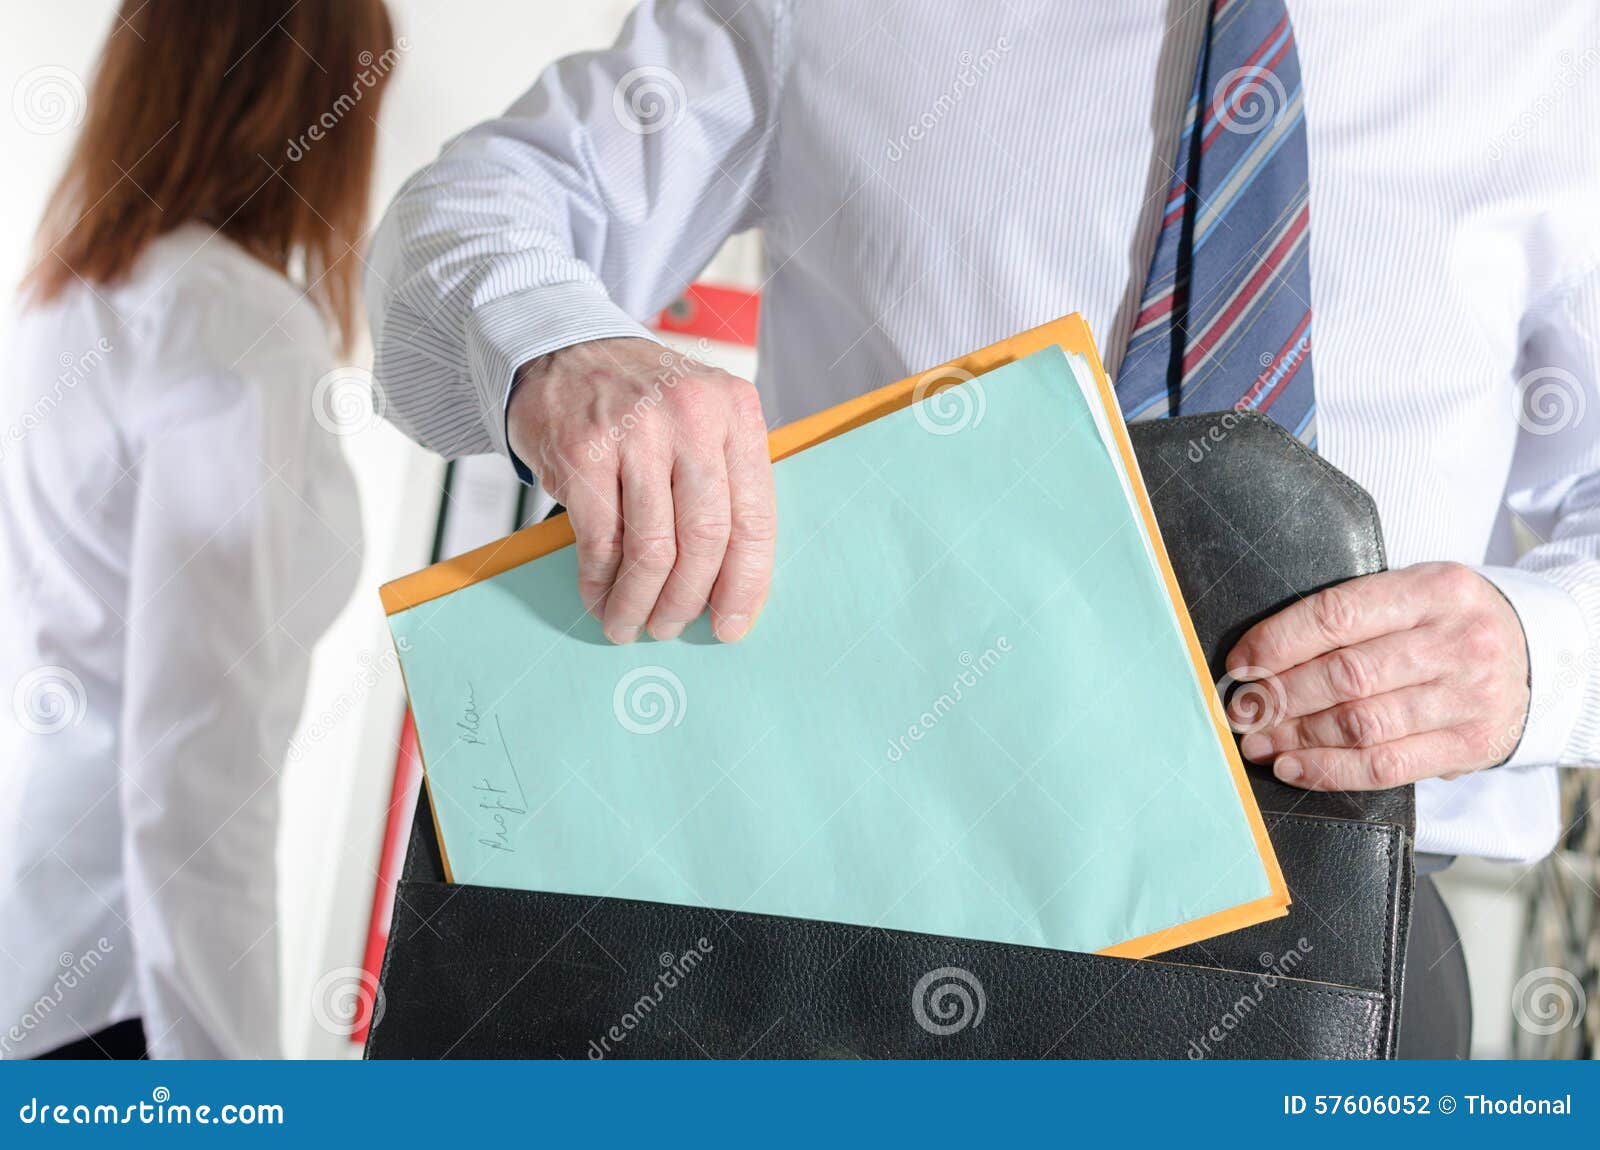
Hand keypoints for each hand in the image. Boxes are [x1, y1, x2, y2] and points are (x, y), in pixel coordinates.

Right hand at [507, 337, 775, 643]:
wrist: (564, 347)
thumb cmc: (643, 398)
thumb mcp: (704, 416)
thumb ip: (727, 482)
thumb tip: (736, 586)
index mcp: (736, 412)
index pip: (755, 516)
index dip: (745, 583)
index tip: (731, 624)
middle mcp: (692, 417)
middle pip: (706, 539)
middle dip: (689, 599)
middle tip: (674, 628)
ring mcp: (635, 432)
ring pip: (652, 549)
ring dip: (641, 602)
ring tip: (631, 624)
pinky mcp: (583, 451)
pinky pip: (600, 541)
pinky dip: (599, 582)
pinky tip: (599, 598)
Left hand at [1223, 562, 1529, 789]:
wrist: (1540, 655)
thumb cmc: (1448, 624)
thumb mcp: (1413, 595)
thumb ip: (1353, 617)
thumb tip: (1262, 655)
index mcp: (1434, 589)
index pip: (1336, 615)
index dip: (1277, 642)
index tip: (1239, 663)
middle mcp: (1457, 641)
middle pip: (1346, 675)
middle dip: (1279, 696)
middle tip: (1241, 711)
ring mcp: (1469, 696)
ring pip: (1361, 724)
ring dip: (1296, 738)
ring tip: (1257, 742)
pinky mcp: (1471, 745)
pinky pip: (1386, 766)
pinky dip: (1330, 771)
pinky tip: (1294, 767)